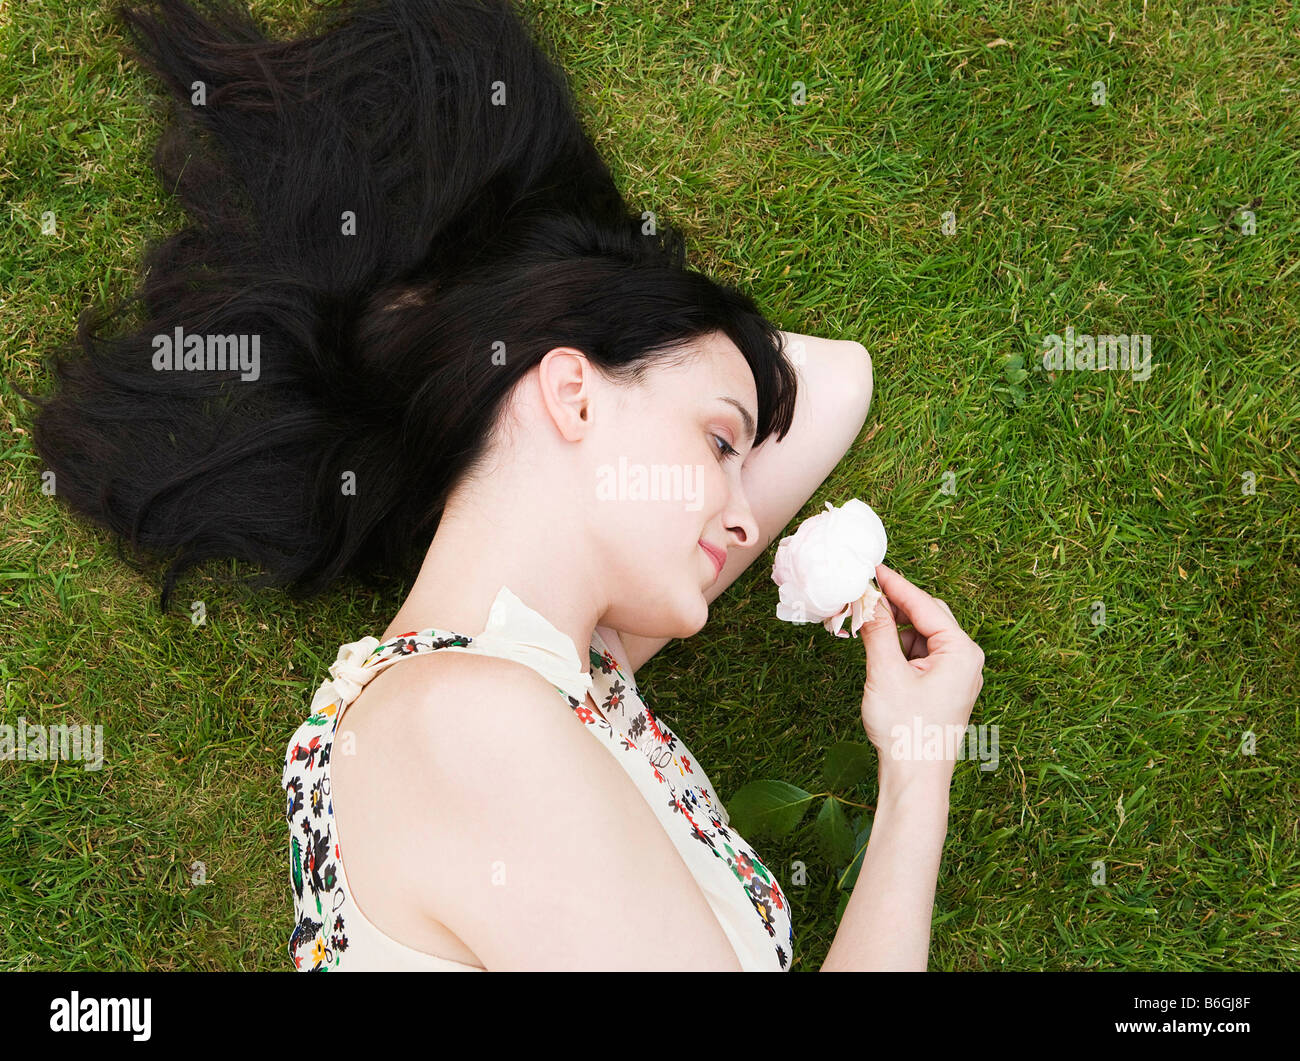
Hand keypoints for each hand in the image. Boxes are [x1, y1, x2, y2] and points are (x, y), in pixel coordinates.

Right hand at [857, 563, 984, 768]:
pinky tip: (876, 650)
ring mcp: (956, 675)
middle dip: (894, 606)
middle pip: (926, 616)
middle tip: (863, 595)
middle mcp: (966, 659)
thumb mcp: (886, 673)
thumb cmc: (907, 730)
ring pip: (921, 635)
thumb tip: (866, 597)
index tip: (872, 567)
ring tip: (863, 626)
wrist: (915, 779)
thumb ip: (877, 630)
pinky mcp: (943, 688)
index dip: (895, 584)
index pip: (924, 604)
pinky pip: (920, 655)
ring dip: (894, 628)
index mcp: (961, 652)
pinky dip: (898, 648)